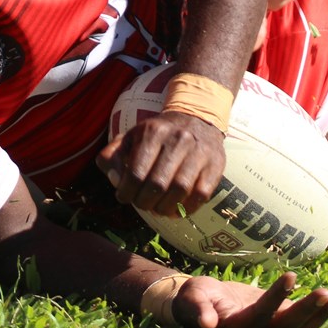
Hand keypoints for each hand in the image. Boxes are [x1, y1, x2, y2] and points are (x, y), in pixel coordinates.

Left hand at [97, 110, 225, 214]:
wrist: (196, 118)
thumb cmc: (157, 135)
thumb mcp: (130, 137)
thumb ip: (112, 157)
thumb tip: (115, 181)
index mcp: (153, 132)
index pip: (136, 173)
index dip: (127, 193)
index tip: (125, 197)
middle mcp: (178, 139)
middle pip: (157, 185)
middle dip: (145, 202)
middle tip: (142, 204)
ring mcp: (199, 152)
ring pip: (179, 191)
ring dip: (164, 208)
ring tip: (158, 208)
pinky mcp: (215, 165)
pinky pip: (200, 195)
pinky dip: (186, 208)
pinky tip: (176, 208)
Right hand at [174, 271, 327, 327]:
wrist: (202, 307)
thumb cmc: (194, 300)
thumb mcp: (192, 300)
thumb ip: (198, 309)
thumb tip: (206, 323)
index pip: (262, 313)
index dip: (276, 297)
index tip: (291, 276)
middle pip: (288, 324)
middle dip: (308, 309)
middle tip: (327, 292)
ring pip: (301, 326)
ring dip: (321, 314)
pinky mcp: (279, 320)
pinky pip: (304, 320)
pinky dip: (321, 311)